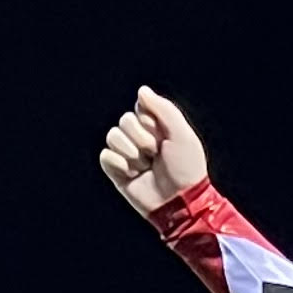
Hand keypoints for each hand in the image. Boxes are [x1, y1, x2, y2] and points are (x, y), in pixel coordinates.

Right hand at [100, 83, 207, 216]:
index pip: (139, 108)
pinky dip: (120, 165)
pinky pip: (106, 156)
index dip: (150, 122)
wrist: (180, 202)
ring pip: (113, 136)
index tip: (164, 138)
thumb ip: (163, 108)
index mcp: (155, 126)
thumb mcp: (181, 134)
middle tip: (156, 155)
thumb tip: (141, 90)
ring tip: (145, 167)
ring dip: (132, 153)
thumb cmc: (186, 169)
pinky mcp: (116, 171)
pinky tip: (134, 176)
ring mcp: (126, 154)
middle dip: (142, 139)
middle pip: (124, 120)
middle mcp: (138, 138)